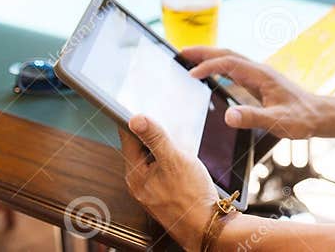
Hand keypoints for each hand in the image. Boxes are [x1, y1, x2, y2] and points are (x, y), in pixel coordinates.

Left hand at [119, 115, 215, 250]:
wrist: (207, 226)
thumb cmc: (190, 196)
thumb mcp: (173, 159)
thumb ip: (154, 137)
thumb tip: (135, 119)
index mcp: (134, 174)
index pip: (127, 139)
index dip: (135, 122)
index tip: (143, 107)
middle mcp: (138, 184)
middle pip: (141, 149)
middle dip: (153, 135)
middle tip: (167, 124)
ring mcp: (151, 191)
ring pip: (153, 160)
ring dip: (165, 149)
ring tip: (179, 144)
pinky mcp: (164, 195)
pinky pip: (163, 171)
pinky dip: (171, 162)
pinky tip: (185, 162)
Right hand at [183, 46, 325, 138]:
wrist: (320, 116)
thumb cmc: (302, 119)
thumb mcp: (277, 122)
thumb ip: (252, 118)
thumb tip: (227, 116)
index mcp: (261, 75)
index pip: (229, 64)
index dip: (208, 66)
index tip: (190, 74)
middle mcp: (259, 71)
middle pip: (227, 54)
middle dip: (203, 52)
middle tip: (180, 53)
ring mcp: (259, 75)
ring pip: (230, 59)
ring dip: (209, 57)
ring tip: (188, 59)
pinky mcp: (260, 83)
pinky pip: (234, 69)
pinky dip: (218, 66)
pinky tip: (211, 74)